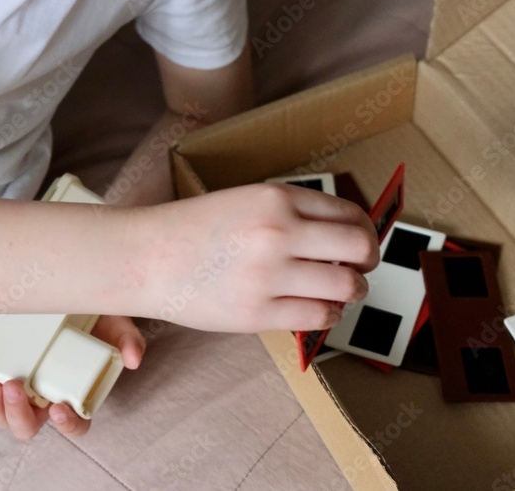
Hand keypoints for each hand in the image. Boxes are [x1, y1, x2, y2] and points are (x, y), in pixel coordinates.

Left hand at [0, 315, 144, 440]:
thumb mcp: (117, 323)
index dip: (67, 425)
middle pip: (29, 425)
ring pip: (2, 415)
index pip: (76, 425)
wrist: (67, 292)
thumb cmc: (95, 314)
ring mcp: (20, 388)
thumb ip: (128, 339)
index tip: (59, 408)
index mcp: (76, 394)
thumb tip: (133, 359)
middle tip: (13, 386)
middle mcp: (45, 398)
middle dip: (17, 414)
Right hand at [134, 182, 378, 332]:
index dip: (364, 231)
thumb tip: (344, 234)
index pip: (348, 213)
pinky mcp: (258, 312)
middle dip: (368, 260)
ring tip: (340, 291)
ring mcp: (268, 274)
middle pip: (359, 247)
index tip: (362, 242)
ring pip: (346, 285)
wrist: (146, 256)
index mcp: (276, 198)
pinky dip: (328, 314)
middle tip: (361, 268)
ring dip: (352, 290)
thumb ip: (291, 212)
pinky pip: (319, 316)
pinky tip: (317, 309)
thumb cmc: (195, 229)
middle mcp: (277, 232)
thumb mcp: (246, 200)